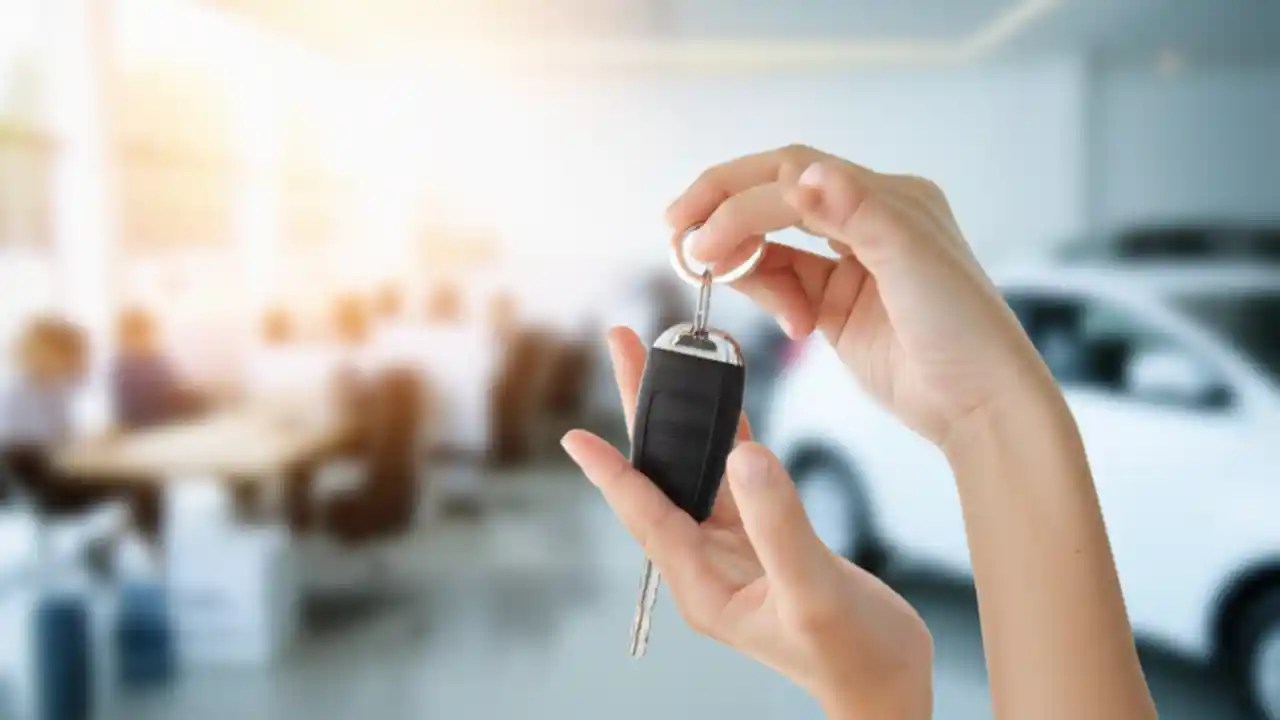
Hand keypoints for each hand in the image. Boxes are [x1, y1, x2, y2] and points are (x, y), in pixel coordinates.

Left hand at [561, 326, 932, 719]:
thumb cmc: (854, 657)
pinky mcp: (765, 536)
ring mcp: (734, 547)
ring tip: (666, 357)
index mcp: (704, 585)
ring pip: (696, 469)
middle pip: (661, 477)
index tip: (574, 434)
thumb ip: (780, 525)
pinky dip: (731, 432)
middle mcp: (708, 562)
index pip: (646, 516)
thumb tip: (746, 456)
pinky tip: (722, 397)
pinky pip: (737, 475)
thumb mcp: (814, 592)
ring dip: (682, 415)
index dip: (611, 472)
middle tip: (623, 345)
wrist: (888, 683)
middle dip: (642, 412)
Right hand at [667, 145, 1052, 444]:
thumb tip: (808, 174)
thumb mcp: (913, 262)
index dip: (740, 198)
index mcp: (888, 197)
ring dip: (741, 257)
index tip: (702, 235)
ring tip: (714, 277)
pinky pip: (781, 283)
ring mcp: (848, 265)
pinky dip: (766, 294)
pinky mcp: (835, 305)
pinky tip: (790, 323)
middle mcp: (866, 221)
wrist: (981, 403)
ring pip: (771, 242)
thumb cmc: (964, 329)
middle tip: (677, 234)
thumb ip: (857, 214)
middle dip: (723, 210)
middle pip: (775, 194)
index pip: (794, 177)